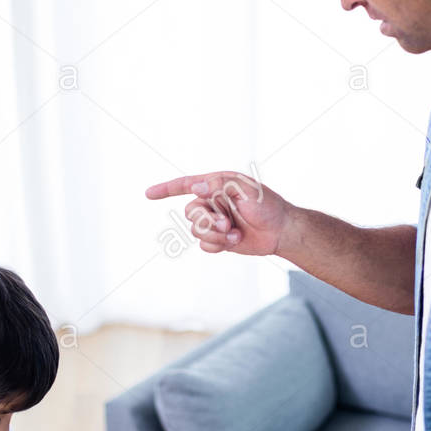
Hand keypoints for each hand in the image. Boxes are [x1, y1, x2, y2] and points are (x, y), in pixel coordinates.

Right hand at [144, 171, 292, 256]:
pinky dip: (217, 245)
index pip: (186, 185)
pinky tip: (234, 241)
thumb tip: (195, 187)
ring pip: (196, 231)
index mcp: (217, 185)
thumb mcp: (248, 190)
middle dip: (207, 221)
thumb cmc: (268, 206)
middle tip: (227, 224)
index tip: (149, 194)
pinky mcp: (219, 239)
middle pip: (191, 212)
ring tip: (234, 233)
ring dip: (214, 234)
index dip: (166, 189)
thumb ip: (221, 185)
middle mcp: (213, 202)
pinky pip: (204, 245)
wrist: (281, 232)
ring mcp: (215, 221)